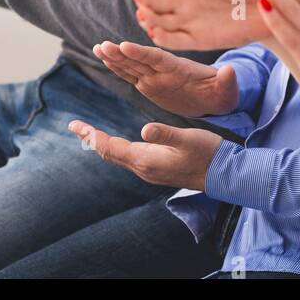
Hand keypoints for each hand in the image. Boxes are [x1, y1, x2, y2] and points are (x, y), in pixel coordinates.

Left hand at [67, 119, 220, 189]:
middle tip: (77, 126)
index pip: (110, 147)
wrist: (224, 175)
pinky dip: (117, 149)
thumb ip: (165, 134)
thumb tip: (144, 130)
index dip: (91, 135)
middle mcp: (144, 169)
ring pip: (118, 157)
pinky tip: (118, 144)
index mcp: (146, 160)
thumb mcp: (188, 139)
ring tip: (92, 133)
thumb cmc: (207, 153)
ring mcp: (150, 171)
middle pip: (109, 154)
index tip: (74, 124)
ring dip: (104, 145)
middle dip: (92, 139)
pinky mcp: (158, 170)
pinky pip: (129, 159)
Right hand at [92, 40, 237, 116]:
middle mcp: (165, 70)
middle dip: (121, 53)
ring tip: (98, 48)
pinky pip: (131, 74)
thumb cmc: (224, 92)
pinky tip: (104, 60)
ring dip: (115, 58)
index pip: (158, 59)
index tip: (125, 45)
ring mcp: (156, 76)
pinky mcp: (150, 84)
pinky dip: (118, 68)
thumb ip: (227, 79)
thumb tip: (230, 69)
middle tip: (102, 46)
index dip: (142, 53)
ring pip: (132, 65)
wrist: (215, 97)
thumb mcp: (228, 89)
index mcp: (180, 69)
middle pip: (140, 59)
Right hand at [128, 0, 265, 50]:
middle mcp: (179, 0)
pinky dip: (163, 38)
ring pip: (159, 21)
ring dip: (150, 19)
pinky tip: (157, 32)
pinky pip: (174, 41)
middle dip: (144, 1)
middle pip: (153, 2)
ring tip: (146, 14)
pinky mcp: (197, 39)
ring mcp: (187, 20)